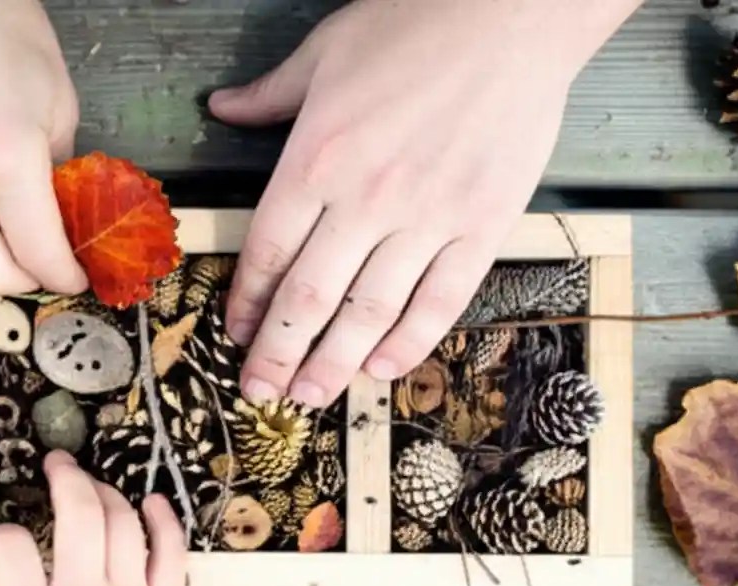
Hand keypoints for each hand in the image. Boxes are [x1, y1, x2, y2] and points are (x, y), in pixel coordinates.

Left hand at [209, 0, 639, 406]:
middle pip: (310, 297)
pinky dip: (409, 340)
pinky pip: (440, 300)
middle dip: (279, 353)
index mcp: (316, 158)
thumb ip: (271, 95)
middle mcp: (366, 199)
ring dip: (335, 362)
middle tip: (261, 393)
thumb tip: (222, 108)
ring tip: (311, 395)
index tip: (236, 334)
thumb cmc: (416, 23)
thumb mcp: (324, 52)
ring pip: (370, 311)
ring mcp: (428, 218)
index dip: (248, 302)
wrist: (514, 12)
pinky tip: (383, 367)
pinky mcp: (483, 225)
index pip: (269, 251)